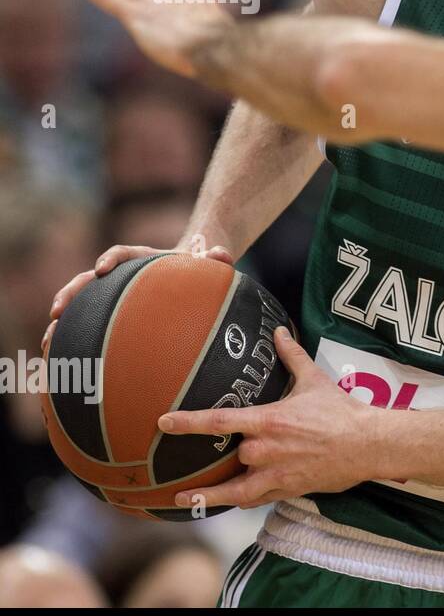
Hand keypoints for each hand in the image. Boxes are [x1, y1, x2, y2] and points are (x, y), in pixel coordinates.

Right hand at [48, 243, 234, 333]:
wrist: (191, 274)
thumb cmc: (200, 270)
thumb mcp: (210, 263)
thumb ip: (217, 257)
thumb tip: (221, 254)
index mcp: (144, 259)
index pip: (123, 253)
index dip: (111, 259)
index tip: (102, 269)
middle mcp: (122, 275)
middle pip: (89, 280)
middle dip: (72, 293)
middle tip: (58, 311)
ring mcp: (114, 294)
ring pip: (82, 304)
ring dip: (64, 321)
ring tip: (49, 341)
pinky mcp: (113, 313)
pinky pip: (90, 325)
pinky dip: (76, 340)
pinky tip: (63, 361)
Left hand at [157, 327, 376, 509]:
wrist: (367, 444)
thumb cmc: (341, 411)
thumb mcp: (314, 380)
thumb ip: (292, 356)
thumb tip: (280, 332)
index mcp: (268, 420)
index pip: (218, 420)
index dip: (188, 422)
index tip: (164, 423)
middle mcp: (265, 449)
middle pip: (230, 454)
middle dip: (222, 454)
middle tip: (196, 456)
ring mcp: (274, 472)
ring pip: (232, 488)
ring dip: (207, 494)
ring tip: (182, 498)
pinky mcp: (286, 489)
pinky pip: (255, 498)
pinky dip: (239, 500)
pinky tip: (227, 503)